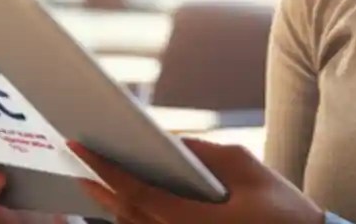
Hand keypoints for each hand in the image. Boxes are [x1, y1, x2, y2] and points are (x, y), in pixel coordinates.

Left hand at [68, 138, 324, 223]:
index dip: (103, 167)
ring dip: (111, 205)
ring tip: (92, 179)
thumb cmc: (280, 210)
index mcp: (188, 219)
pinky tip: (126, 203)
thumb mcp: (245, 167)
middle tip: (75, 158)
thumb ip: (203, 151)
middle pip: (124, 213)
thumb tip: (169, 140)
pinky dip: (134, 218)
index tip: (79, 145)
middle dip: (97, 186)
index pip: (134, 189)